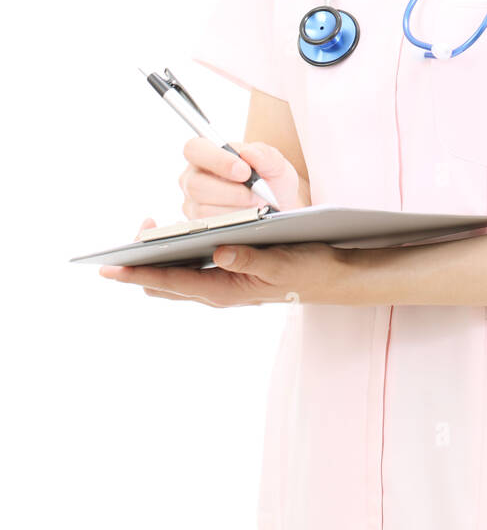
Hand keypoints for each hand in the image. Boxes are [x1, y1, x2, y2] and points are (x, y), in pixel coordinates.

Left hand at [98, 239, 355, 307]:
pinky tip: (173, 238)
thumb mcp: (284, 262)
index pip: (171, 282)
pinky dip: (173, 258)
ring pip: (173, 280)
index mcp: (225, 291)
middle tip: (119, 250)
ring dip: (153, 263)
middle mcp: (217, 292)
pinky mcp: (228, 277)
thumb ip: (251, 259)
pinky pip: (189, 272)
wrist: (332, 277)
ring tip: (142, 237)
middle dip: (137, 270)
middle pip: (162, 286)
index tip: (110, 268)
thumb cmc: (309, 269)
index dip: (139, 274)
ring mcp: (221, 286)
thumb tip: (219, 252)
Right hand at [177, 137, 308, 219]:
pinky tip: (248, 218)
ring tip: (256, 206)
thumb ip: (263, 154)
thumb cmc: (270, 178)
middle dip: (231, 192)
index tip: (244, 171)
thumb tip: (247, 152)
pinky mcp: (199, 223)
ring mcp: (193, 202)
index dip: (217, 160)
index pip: (195, 149)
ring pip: (203, 209)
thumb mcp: (274, 162)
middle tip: (256, 195)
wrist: (278, 205)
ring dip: (235, 209)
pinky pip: (209, 227)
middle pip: (196, 184)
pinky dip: (233, 223)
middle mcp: (193, 176)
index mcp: (206, 152)